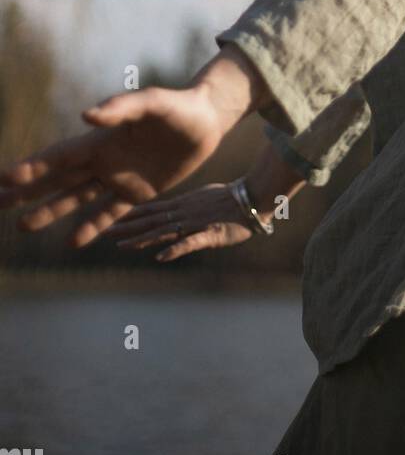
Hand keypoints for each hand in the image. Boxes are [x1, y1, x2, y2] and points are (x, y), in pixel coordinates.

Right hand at [0, 55, 260, 248]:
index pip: (60, 157)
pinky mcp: (139, 192)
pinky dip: (91, 227)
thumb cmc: (179, 106)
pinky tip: (71, 242)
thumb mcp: (153, 103)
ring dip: (50, 211)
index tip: (5, 178)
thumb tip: (86, 116)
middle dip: (28, 192)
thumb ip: (122, 108)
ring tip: (23, 226)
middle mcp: (105, 160)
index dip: (33, 167)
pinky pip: (109, 213)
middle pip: (59, 180)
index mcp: (103, 140)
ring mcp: (119, 177)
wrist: (206, 120)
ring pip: (77, 198)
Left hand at [100, 182, 257, 261]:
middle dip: (127, 227)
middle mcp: (183, 213)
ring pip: (163, 232)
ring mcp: (194, 223)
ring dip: (142, 239)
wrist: (253, 198)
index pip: (150, 210)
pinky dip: (174, 249)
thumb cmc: (231, 199)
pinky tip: (160, 256)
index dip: (130, 215)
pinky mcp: (208, 234)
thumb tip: (175, 213)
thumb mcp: (203, 199)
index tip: (110, 219)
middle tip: (103, 232)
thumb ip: (187, 207)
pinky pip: (189, 243)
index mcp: (182, 205)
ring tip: (122, 246)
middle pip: (150, 221)